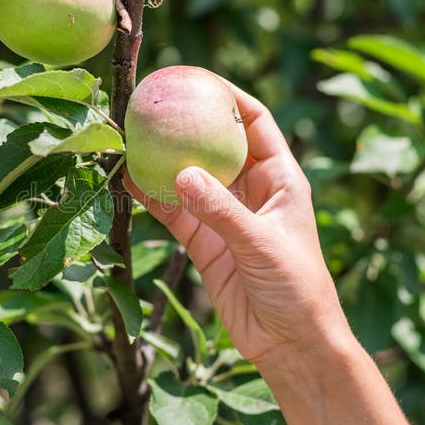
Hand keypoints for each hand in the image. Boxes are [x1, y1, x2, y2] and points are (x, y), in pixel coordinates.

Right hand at [123, 83, 344, 365]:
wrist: (290, 344)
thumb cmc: (296, 288)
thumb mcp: (262, 245)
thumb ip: (222, 212)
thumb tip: (180, 174)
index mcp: (280, 179)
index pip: (255, 123)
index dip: (229, 97)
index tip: (197, 79)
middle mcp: (251, 191)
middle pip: (215, 145)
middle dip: (186, 124)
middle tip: (154, 104)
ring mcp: (225, 216)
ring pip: (188, 178)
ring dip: (162, 161)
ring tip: (129, 139)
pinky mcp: (205, 244)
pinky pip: (174, 213)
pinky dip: (152, 198)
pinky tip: (127, 182)